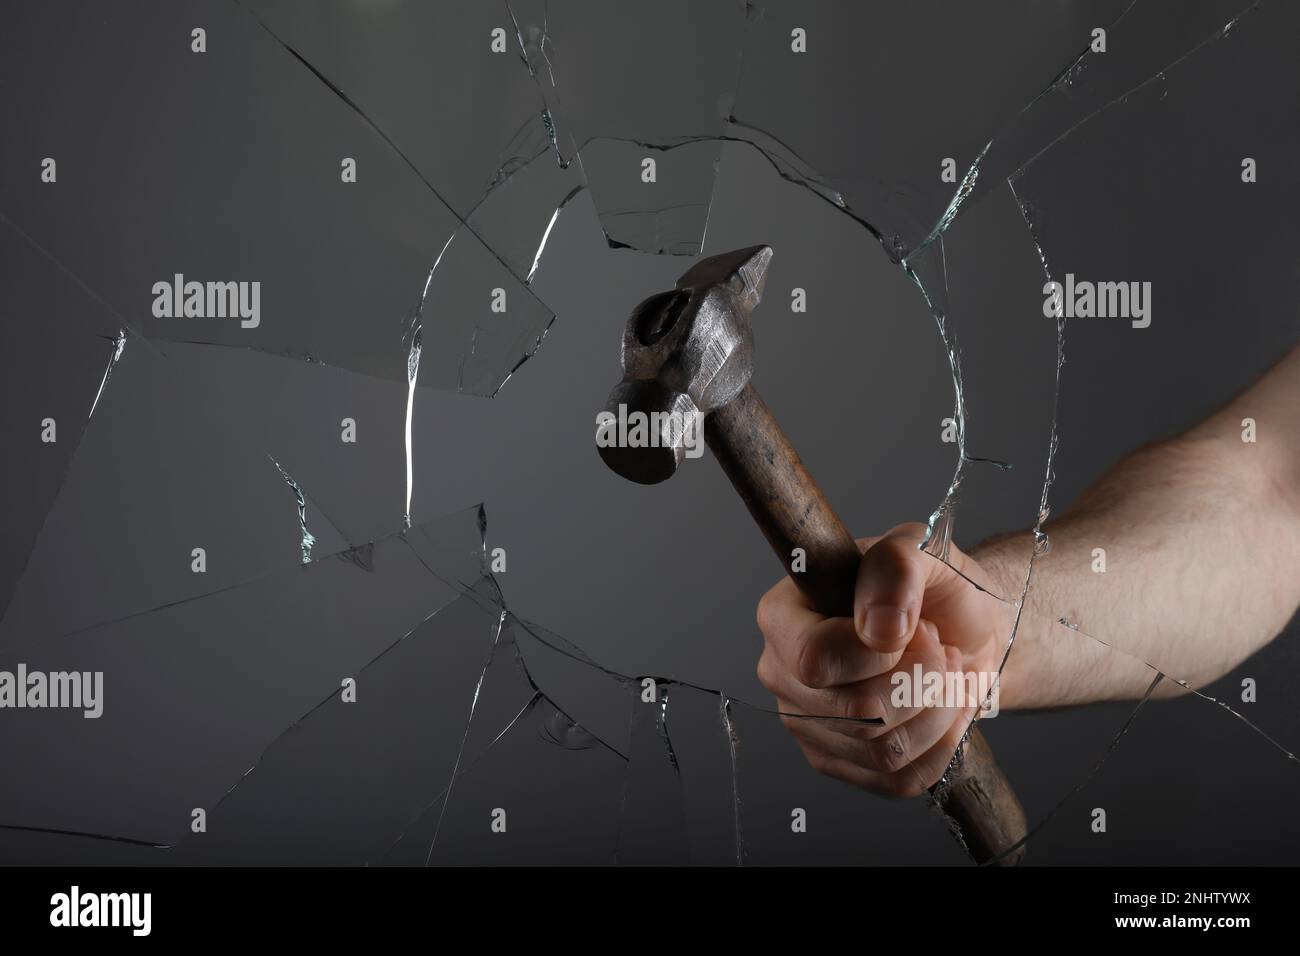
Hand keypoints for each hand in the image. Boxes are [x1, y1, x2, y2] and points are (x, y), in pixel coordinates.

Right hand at [755, 522, 1005, 796]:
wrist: (967, 629)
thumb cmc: (935, 586)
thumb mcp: (922, 549)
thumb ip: (896, 566)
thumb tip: (878, 629)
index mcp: (783, 614)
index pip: (816, 659)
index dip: (880, 653)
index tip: (914, 625)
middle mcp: (781, 672)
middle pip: (857, 714)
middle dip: (922, 681)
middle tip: (938, 648)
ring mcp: (805, 723)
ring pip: (882, 750)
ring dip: (937, 710)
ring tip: (944, 674)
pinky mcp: (839, 762)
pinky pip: (898, 780)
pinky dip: (941, 745)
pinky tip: (943, 708)